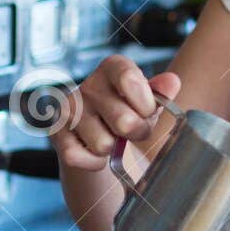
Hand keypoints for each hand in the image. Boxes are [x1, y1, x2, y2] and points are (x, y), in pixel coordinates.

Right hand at [51, 55, 180, 173]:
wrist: (96, 137)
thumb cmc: (128, 113)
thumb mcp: (147, 102)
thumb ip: (161, 93)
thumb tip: (172, 82)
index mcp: (112, 68)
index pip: (129, 79)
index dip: (145, 104)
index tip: (147, 112)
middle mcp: (88, 85)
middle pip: (124, 121)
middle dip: (136, 133)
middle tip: (133, 131)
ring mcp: (69, 109)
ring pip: (103, 144)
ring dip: (112, 150)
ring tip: (110, 138)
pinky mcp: (56, 133)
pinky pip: (79, 157)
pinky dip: (92, 162)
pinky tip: (93, 151)